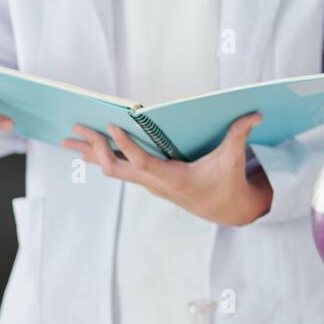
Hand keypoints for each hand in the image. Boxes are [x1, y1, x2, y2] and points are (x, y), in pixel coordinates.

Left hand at [61, 113, 272, 225]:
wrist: (227, 210)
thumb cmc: (228, 184)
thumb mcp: (233, 160)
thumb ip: (240, 135)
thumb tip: (254, 114)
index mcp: (174, 179)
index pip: (143, 162)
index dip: (126, 146)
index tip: (111, 127)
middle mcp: (156, 184)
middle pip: (115, 168)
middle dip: (95, 148)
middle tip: (79, 127)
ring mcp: (150, 184)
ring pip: (112, 170)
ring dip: (90, 153)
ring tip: (69, 139)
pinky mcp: (149, 181)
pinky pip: (119, 169)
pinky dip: (103, 156)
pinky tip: (90, 147)